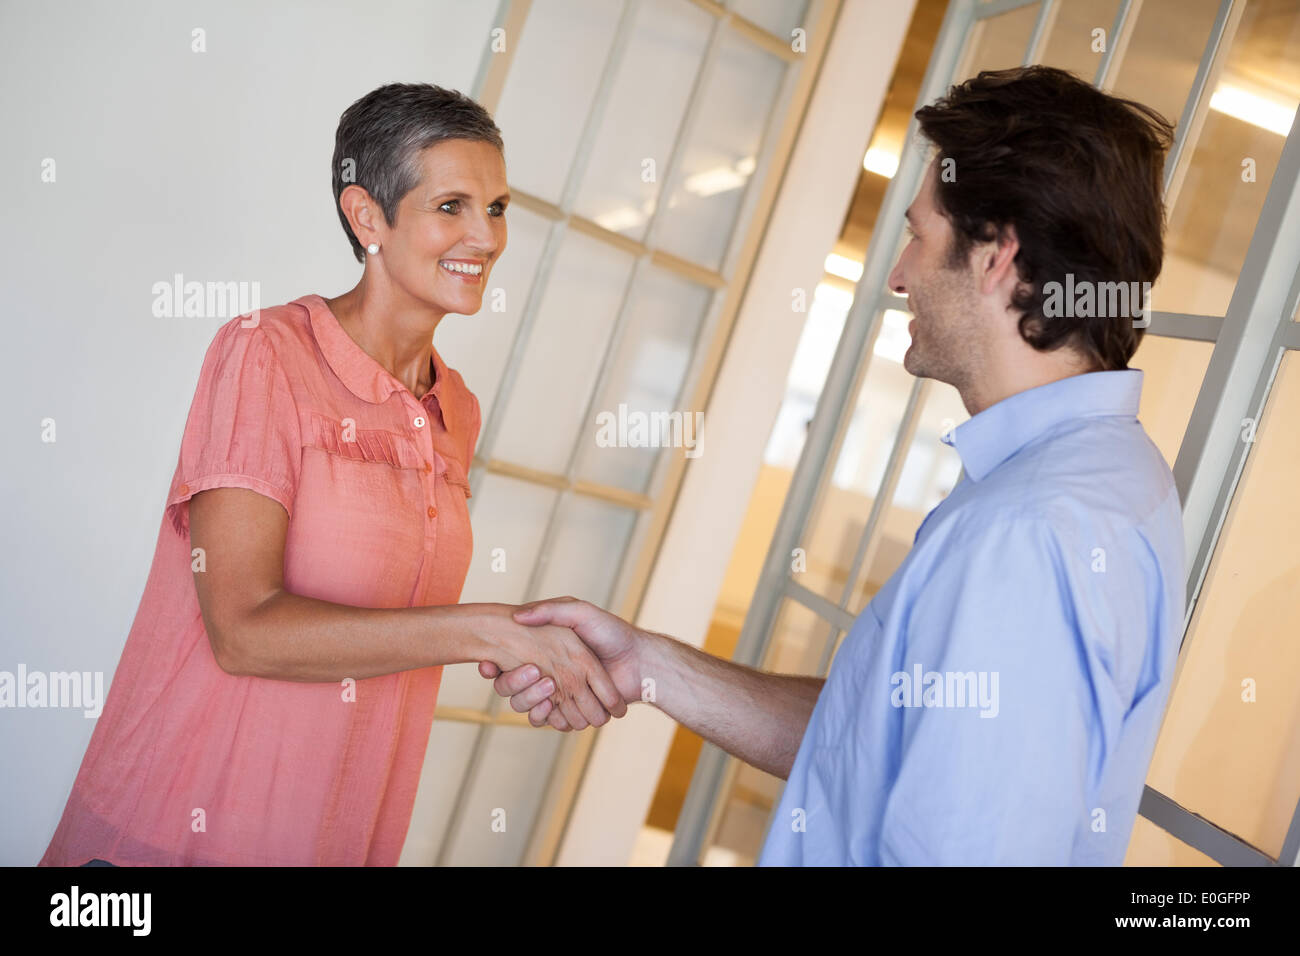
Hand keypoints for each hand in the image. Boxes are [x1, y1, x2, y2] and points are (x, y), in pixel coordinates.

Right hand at [478, 597, 643, 730]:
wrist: (640, 661)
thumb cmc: (611, 633)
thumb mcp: (581, 613)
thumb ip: (551, 611)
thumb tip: (518, 616)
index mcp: (543, 652)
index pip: (506, 665)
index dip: (494, 668)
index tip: (489, 665)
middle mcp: (547, 675)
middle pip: (513, 690)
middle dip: (516, 686)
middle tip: (535, 674)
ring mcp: (560, 695)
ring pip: (529, 708)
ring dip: (532, 702)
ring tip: (547, 692)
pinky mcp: (573, 712)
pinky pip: (551, 721)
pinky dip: (550, 716)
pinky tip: (553, 706)